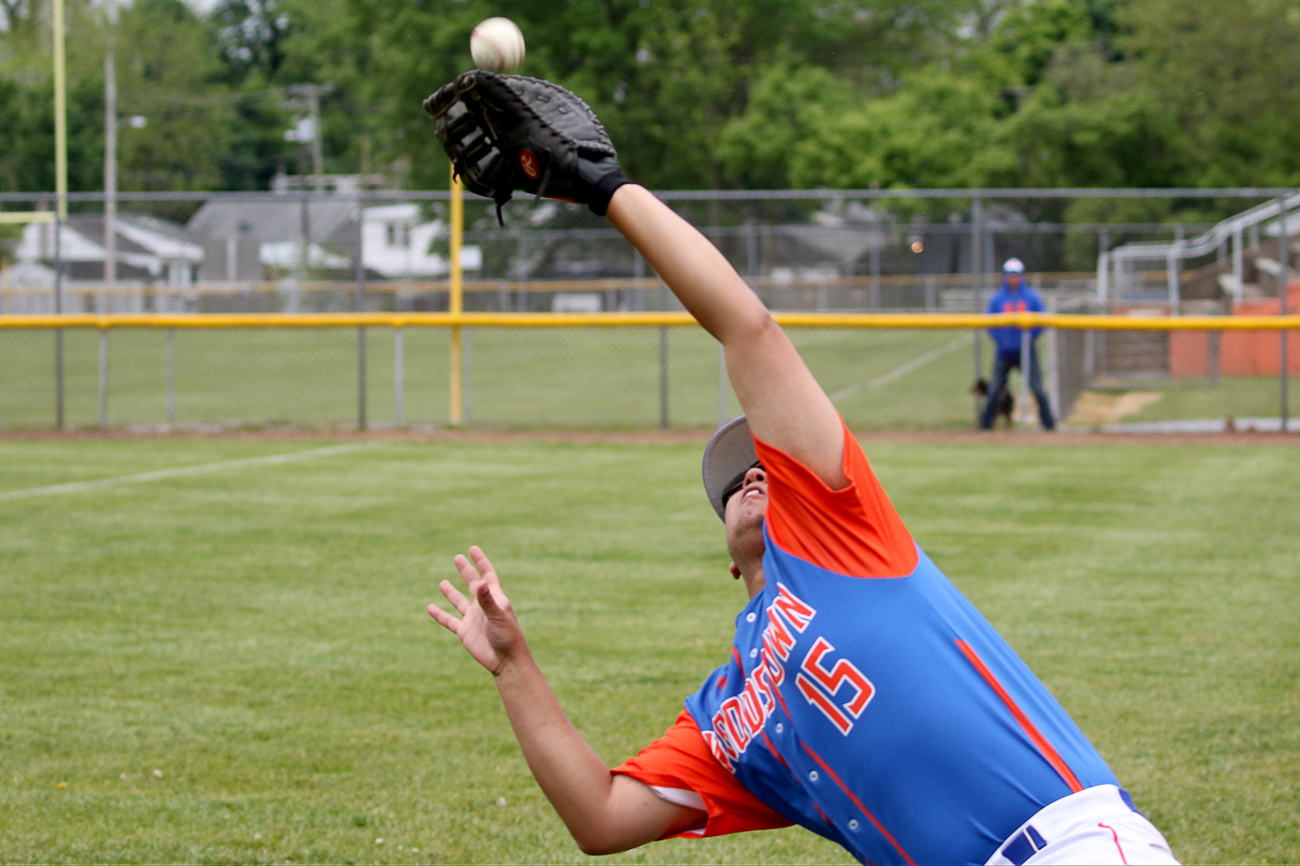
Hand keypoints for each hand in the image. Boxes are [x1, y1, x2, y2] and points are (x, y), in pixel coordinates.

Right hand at [428, 546, 526, 676]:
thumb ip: (487, 600)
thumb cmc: (508, 637)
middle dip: (466, 571)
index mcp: (495, 598)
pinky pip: (449, 620)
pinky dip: (440, 614)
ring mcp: (473, 619)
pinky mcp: (465, 632)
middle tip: (457, 557)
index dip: (481, 562)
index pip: (487, 575)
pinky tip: (430, 608)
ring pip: (459, 602)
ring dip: (451, 592)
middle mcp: (483, 606)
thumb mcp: (498, 616)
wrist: (505, 661)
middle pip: (472, 584)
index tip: (473, 549)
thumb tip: (479, 582)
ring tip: (442, 582)